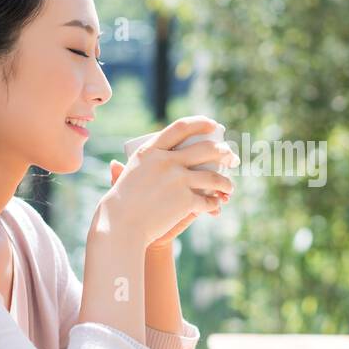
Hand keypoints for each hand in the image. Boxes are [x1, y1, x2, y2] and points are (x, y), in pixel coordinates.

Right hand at [97, 116, 237, 248]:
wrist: (122, 225)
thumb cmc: (120, 202)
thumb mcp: (124, 177)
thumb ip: (126, 168)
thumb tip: (117, 162)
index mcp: (151, 150)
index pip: (181, 127)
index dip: (201, 123)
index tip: (213, 125)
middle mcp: (167, 161)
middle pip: (206, 149)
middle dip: (224, 152)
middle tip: (231, 157)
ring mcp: (178, 180)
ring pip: (213, 177)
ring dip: (225, 183)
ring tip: (228, 187)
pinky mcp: (185, 200)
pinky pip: (208, 200)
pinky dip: (213, 204)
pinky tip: (215, 206)